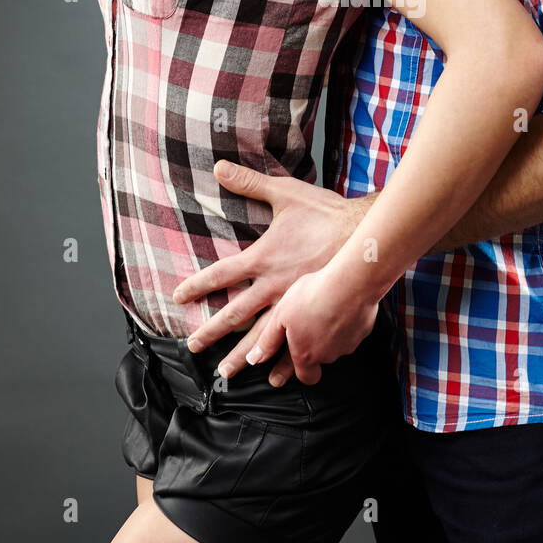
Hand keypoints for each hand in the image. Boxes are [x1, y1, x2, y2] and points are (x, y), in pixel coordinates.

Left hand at [176, 160, 375, 375]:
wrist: (363, 237)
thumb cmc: (325, 214)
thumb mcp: (285, 194)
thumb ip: (250, 183)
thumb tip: (220, 167)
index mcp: (262, 258)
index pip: (220, 274)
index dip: (197, 286)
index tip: (179, 297)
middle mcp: (273, 286)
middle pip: (234, 315)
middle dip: (211, 332)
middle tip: (192, 346)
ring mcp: (294, 302)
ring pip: (261, 336)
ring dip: (242, 356)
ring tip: (226, 372)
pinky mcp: (315, 311)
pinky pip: (294, 341)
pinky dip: (281, 359)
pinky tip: (274, 375)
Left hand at [233, 267, 379, 386]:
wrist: (350, 283)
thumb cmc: (313, 297)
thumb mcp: (281, 316)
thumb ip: (268, 340)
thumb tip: (253, 359)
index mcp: (306, 354)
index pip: (305, 377)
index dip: (297, 372)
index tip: (290, 367)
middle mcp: (328, 354)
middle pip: (320, 359)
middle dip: (314, 347)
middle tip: (308, 328)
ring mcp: (348, 343)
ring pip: (336, 344)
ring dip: (329, 332)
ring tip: (321, 309)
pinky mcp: (363, 329)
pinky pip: (351, 330)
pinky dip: (344, 322)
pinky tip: (338, 305)